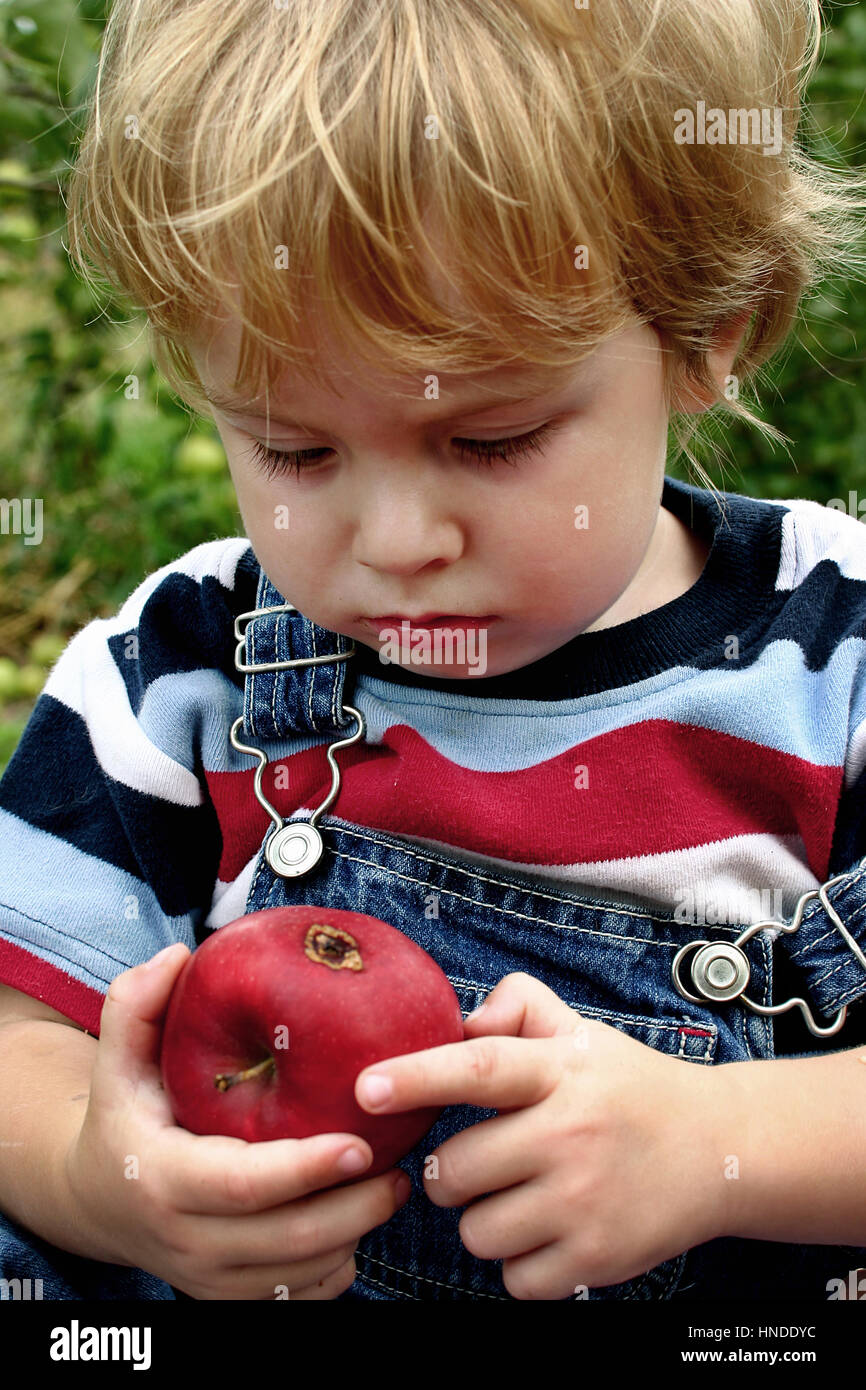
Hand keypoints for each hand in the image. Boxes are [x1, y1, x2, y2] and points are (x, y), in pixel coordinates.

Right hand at [64, 944, 409, 1299]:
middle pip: (290, 1240)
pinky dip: (339, 1267)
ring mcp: (211, 1280)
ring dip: (356, 1234)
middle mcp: (187, 1242)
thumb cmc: (124, 1115)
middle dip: (357, 1208)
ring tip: (393, 1184)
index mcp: (164, 1180)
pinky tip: (359, 1219)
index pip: (246, 1186)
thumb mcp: (117, 1057)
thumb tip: (179, 956)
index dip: (307, 1169)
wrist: (97, 1201)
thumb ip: (136, 1004)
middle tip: (402, 1165)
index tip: (362, 1143)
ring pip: (304, 1274)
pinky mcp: (232, 1300)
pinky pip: (302, 1298)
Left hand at [355, 972, 731, 1299]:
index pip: (478, 1068)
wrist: (718, 1149)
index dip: (417, 1076)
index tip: (366, 1087)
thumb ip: (517, 1009)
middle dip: (451, 1172)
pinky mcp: (597, 1259)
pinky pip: (514, 1278)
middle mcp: (570, 1135)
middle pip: (453, 1172)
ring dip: (484, 1220)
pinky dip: (521, 1263)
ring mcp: (584, 1202)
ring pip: (475, 1232)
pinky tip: (549, 1230)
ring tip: (522, 1196)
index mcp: (560, 1071)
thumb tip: (462, 1023)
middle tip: (486, 1161)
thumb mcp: (580, 1033)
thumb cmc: (629, 1087)